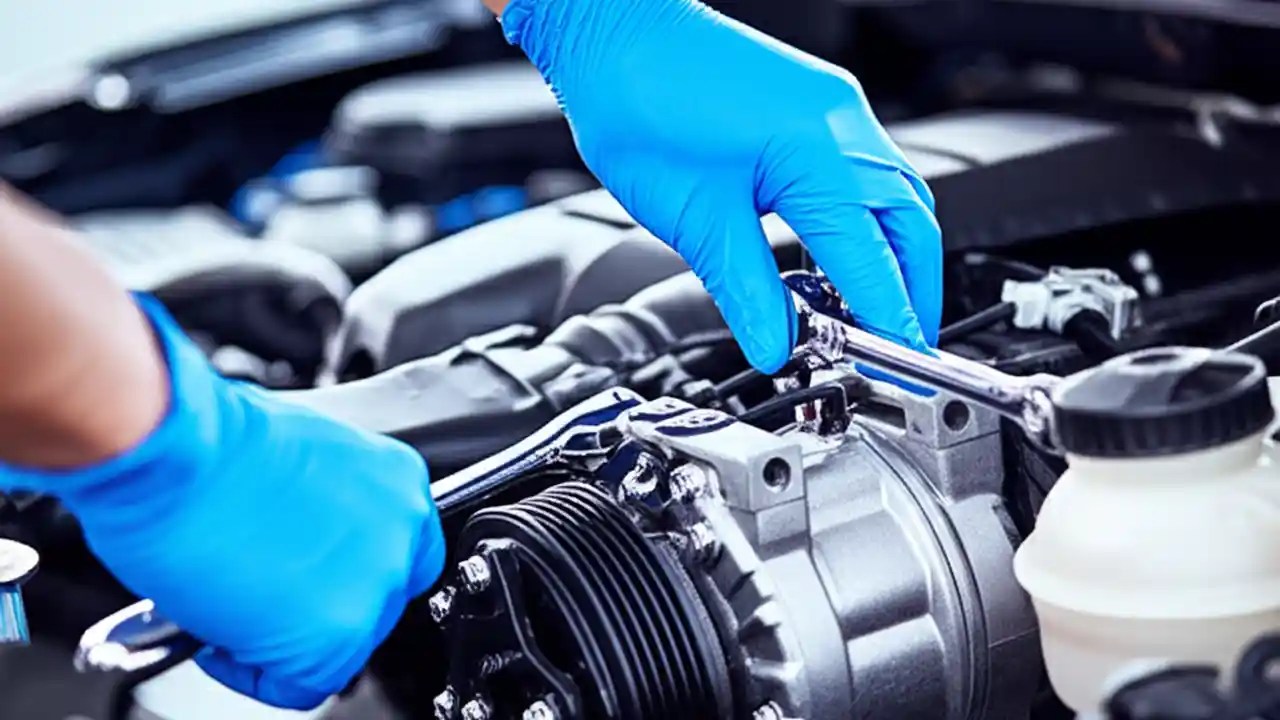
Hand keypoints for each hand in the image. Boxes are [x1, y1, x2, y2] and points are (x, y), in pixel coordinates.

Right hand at [0, 297, 444, 709]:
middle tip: (264, 597)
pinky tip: (216, 638)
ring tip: (231, 610)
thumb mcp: (300, 454)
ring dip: (285, 637)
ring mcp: (372, 588)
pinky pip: (298, 686)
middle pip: (376, 599)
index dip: (349, 569)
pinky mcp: (332, 639)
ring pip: (340, 644)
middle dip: (317, 603)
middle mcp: (399, 533)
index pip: (401, 548)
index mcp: (397, 480)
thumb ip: (324, 502)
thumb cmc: (212, 441)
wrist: (176, 453)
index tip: (314, 576)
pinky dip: (251, 675)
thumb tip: (303, 534)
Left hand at [502, 0, 941, 370]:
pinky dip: (868, 221)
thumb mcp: (695, 218)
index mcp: (818, 151)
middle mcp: (841, 122)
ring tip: (878, 308)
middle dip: (914, 289)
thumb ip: (744, 290)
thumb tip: (774, 344)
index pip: (871, 256)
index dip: (886, 317)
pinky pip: (868, 170)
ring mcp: (834, 108)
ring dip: (895, 255)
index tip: (896, 361)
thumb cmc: (640, 97)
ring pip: (897, 195)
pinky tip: (843, 251)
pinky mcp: (816, 105)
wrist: (611, 31)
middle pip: (911, 224)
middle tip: (904, 344)